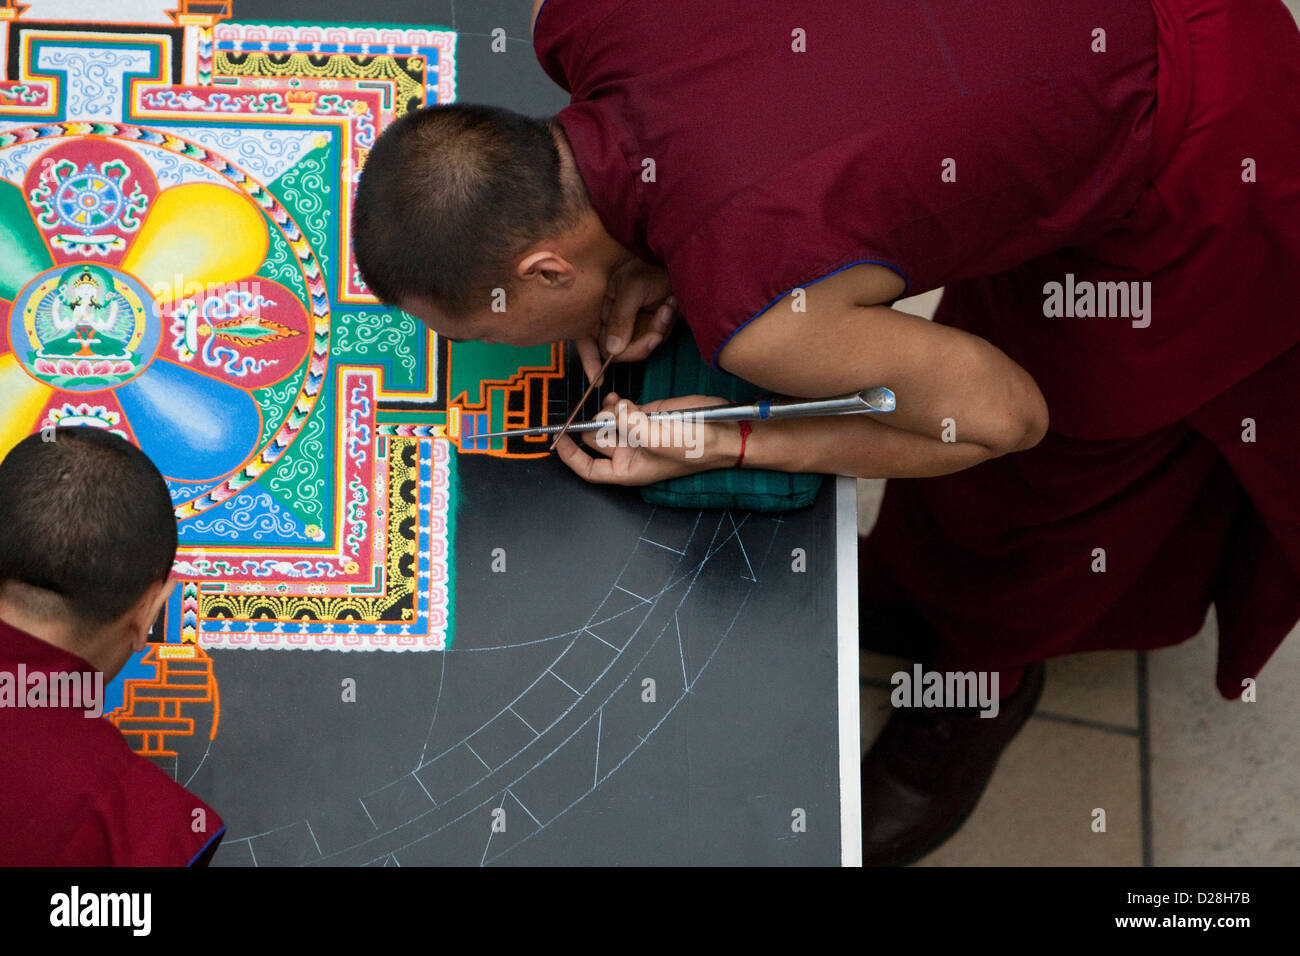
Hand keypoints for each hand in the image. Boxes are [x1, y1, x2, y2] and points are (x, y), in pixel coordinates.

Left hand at [555, 392, 739, 485]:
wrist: (724, 432)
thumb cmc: (696, 448)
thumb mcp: (660, 440)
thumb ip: (632, 425)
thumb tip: (614, 409)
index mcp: (628, 469)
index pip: (590, 469)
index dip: (571, 456)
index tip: (559, 439)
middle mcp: (628, 452)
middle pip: (595, 439)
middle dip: (593, 425)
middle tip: (604, 413)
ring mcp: (636, 432)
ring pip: (606, 421)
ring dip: (605, 411)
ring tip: (617, 404)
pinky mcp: (646, 415)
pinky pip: (621, 409)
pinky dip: (616, 403)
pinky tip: (620, 398)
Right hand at [575, 259, 678, 383]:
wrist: (677, 260)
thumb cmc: (648, 267)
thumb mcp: (631, 288)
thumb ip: (620, 319)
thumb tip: (612, 349)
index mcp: (599, 309)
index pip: (587, 340)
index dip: (590, 361)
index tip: (597, 379)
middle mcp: (613, 320)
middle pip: (617, 351)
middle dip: (638, 346)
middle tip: (655, 335)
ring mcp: (632, 325)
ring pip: (639, 347)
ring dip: (656, 330)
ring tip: (667, 307)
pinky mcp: (650, 327)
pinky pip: (655, 340)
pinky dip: (664, 326)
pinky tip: (670, 306)